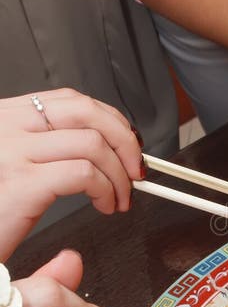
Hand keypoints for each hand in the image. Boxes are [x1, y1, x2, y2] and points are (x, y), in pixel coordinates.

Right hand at [0, 89, 142, 260]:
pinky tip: (104, 205)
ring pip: (93, 145)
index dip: (110, 121)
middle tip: (135, 170)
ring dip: (120, 175)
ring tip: (119, 198)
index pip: (72, 101)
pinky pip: (86, 175)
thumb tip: (103, 146)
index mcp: (6, 117)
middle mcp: (7, 126)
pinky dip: (107, 190)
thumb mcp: (14, 165)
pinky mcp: (23, 182)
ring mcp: (14, 151)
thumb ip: (49, 148)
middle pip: (88, 113)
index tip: (127, 144)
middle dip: (125, 141)